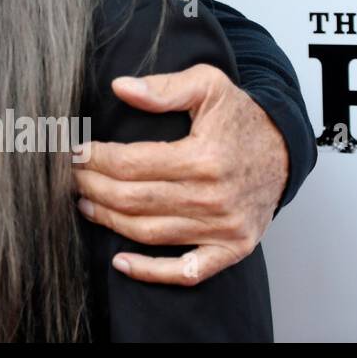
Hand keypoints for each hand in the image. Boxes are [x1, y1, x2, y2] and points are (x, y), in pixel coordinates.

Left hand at [72, 63, 287, 285]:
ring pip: (149, 232)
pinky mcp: (232, 248)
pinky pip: (186, 271)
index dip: (95, 159)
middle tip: (71, 177)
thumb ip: (163, 87)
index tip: (75, 151)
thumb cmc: (241, 116)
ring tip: (84, 203)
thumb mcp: (207, 85)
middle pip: (132, 200)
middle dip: (92, 187)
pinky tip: (120, 262)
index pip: (130, 164)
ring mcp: (224, 228)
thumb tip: (119, 87)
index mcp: (204, 157)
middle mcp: (214, 198)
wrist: (285, 149)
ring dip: (109, 220)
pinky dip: (151, 272)